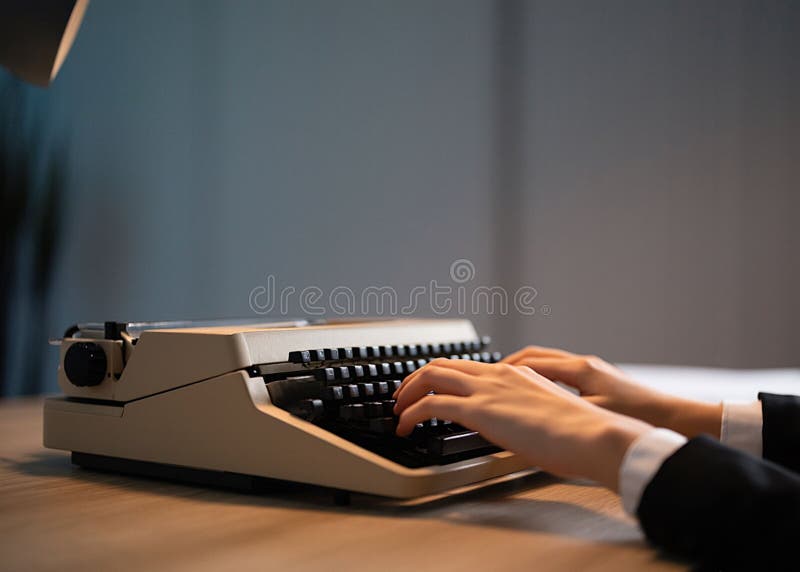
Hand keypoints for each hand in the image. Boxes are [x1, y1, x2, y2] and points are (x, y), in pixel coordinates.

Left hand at [392, 359, 651, 490]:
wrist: (593, 435)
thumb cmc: (579, 433)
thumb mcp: (545, 415)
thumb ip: (523, 414)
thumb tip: (512, 428)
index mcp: (514, 374)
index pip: (467, 368)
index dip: (442, 378)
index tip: (431, 391)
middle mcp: (497, 375)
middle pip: (442, 365)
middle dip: (416, 380)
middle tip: (404, 397)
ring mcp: (488, 390)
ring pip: (432, 376)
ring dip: (408, 393)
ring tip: (399, 411)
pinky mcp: (480, 410)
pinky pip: (432, 404)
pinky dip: (412, 413)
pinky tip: (406, 427)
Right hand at [502, 346, 721, 438]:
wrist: (675, 419)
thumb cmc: (638, 416)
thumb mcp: (590, 415)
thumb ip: (556, 409)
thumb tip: (527, 410)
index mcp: (578, 369)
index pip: (530, 361)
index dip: (504, 368)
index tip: (486, 376)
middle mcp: (583, 365)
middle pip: (536, 356)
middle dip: (510, 364)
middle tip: (490, 375)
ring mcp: (592, 372)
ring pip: (549, 364)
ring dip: (527, 371)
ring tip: (509, 383)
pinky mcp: (600, 382)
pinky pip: (562, 374)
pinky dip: (544, 379)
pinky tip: (540, 395)